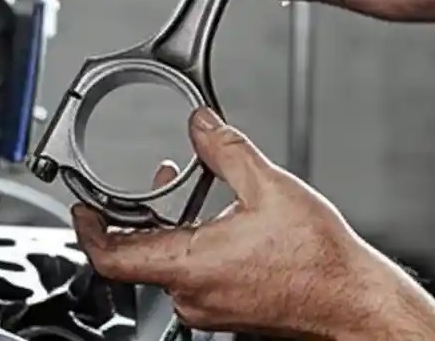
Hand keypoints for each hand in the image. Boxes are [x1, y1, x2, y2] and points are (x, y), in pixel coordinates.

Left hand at [71, 109, 434, 339]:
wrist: (353, 301)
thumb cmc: (320, 261)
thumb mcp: (270, 187)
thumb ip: (226, 150)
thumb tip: (201, 124)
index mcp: (191, 266)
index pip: (111, 257)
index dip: (88, 229)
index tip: (82, 208)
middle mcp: (192, 295)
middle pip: (136, 259)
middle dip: (132, 218)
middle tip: (131, 191)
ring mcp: (209, 308)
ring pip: (166, 267)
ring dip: (166, 229)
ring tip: (182, 193)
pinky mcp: (227, 311)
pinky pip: (191, 278)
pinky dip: (190, 246)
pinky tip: (213, 220)